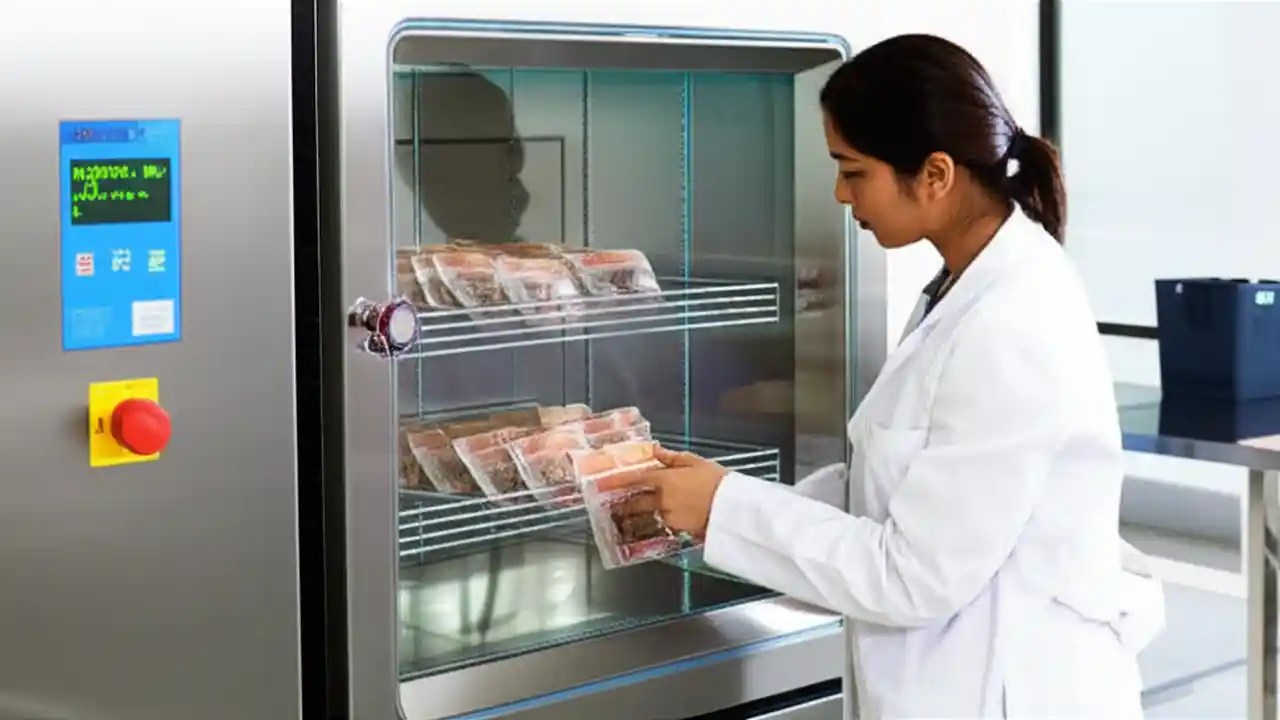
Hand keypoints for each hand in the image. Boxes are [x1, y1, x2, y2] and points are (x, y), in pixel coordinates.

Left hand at [596, 446, 730, 536]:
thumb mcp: (695, 462)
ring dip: (637, 517)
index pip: (633, 480)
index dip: (615, 482)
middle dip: (621, 506)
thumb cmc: (717, 481)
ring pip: (648, 516)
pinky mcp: (678, 531)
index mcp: (664, 480)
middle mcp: (661, 500)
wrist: (734, 510)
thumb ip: (671, 458)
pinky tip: (659, 522)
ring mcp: (668, 518)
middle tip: (611, 506)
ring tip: (629, 518)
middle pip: (634, 504)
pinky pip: (663, 525)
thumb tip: (654, 449)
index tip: (599, 484)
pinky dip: (658, 523)